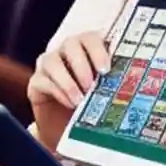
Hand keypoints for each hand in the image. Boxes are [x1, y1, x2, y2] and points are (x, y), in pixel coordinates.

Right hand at [28, 31, 109, 152]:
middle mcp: (66, 51)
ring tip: (80, 100)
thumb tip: (129, 85)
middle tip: (92, 86)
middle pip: (71, 44)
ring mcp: (48, 64)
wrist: (67, 127)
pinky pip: (43, 80)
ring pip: (52, 61)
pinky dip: (58, 92)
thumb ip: (112, 83)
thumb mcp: (104, 92)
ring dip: (68, 81)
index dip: (98, 51)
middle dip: (82, 65)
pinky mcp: (36, 82)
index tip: (106, 70)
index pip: (90, 38)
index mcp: (86, 48)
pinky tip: (69, 103)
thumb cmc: (90, 105)